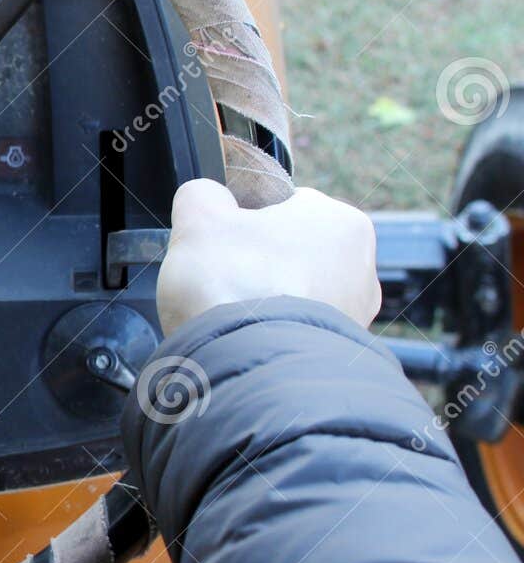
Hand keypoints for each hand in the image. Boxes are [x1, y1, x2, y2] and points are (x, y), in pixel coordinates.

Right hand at [155, 180, 379, 336]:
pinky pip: (295, 333)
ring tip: (228, 316)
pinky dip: (270, 335)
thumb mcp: (199, 218)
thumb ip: (201, 195)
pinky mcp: (340, 355)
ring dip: (262, 302)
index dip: (244, 221)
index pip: (285, 206)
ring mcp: (355, 317)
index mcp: (341, 220)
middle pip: (290, 253)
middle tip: (220, 280)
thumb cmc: (233, 284)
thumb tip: (206, 198)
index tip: (219, 243)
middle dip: (255, 264)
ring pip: (293, 295)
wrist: (251, 367)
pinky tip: (244, 342)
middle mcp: (361, 268)